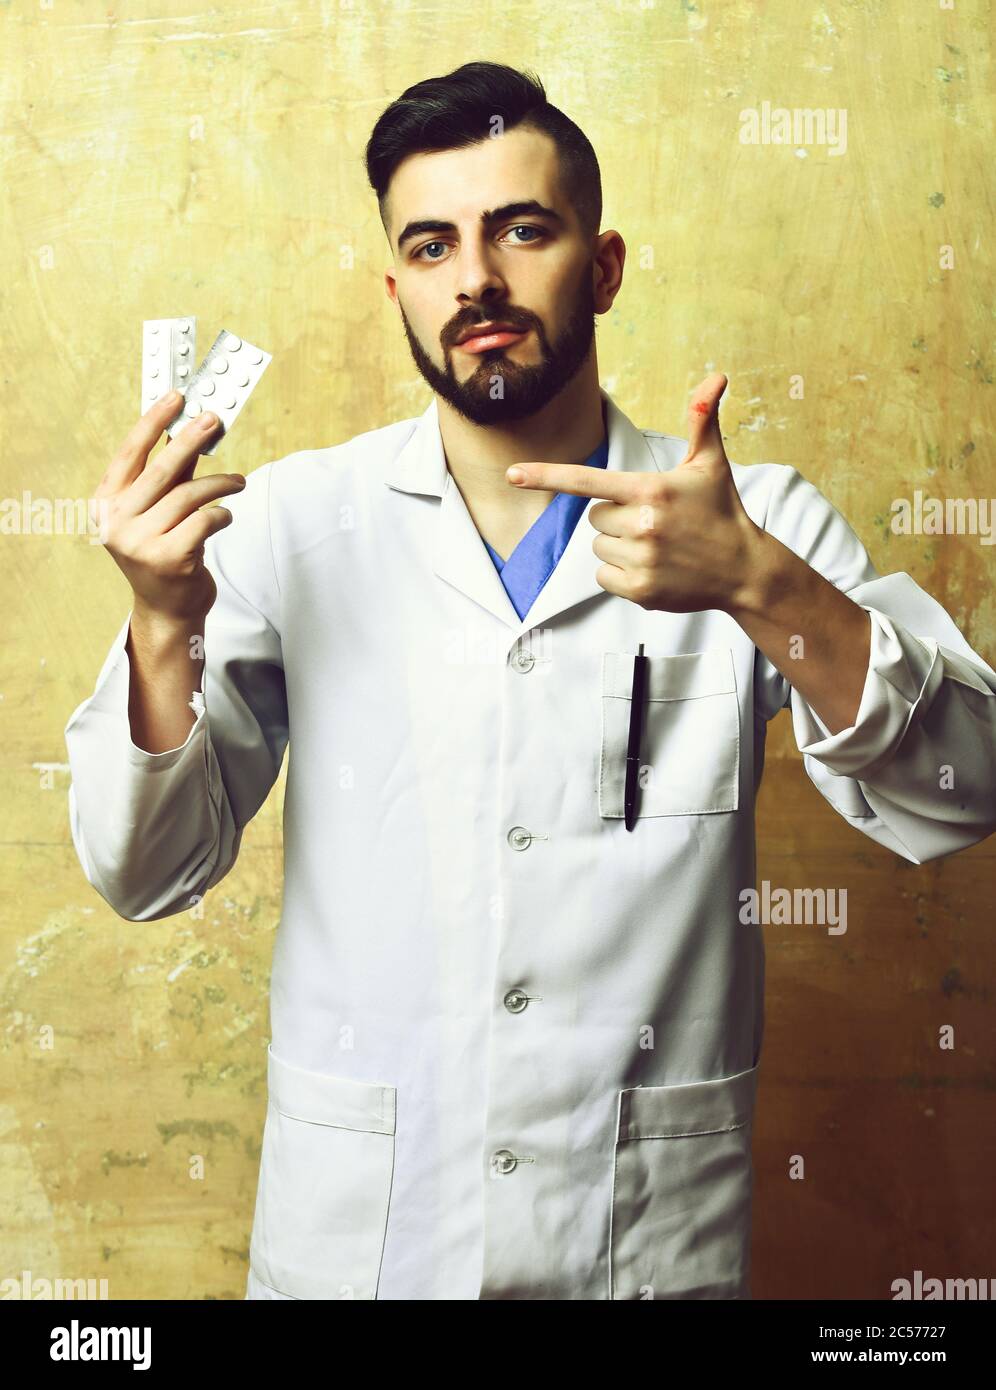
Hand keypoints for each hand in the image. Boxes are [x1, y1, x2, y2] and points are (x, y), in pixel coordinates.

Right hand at [91, 392, 246, 623]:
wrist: (167, 608)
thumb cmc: (164, 551)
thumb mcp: (157, 510)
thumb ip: (169, 475)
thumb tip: (190, 431)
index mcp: (106, 504)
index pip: (130, 453)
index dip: (153, 421)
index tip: (176, 397)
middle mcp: (116, 522)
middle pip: (161, 469)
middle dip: (191, 440)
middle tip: (214, 420)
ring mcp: (140, 543)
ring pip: (189, 496)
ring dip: (220, 484)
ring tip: (238, 482)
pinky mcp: (168, 559)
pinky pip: (205, 521)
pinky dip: (221, 515)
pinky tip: (225, 516)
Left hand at [506, 373, 765, 613]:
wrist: (744, 569)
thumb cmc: (722, 511)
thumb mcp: (710, 464)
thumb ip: (702, 419)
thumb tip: (717, 375)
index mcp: (650, 489)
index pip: (587, 480)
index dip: (546, 476)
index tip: (512, 474)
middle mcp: (642, 524)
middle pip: (595, 517)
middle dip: (617, 518)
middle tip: (655, 522)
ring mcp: (640, 560)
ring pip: (599, 547)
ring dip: (619, 547)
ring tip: (658, 547)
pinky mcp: (639, 590)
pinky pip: (602, 577)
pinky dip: (621, 575)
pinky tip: (654, 570)